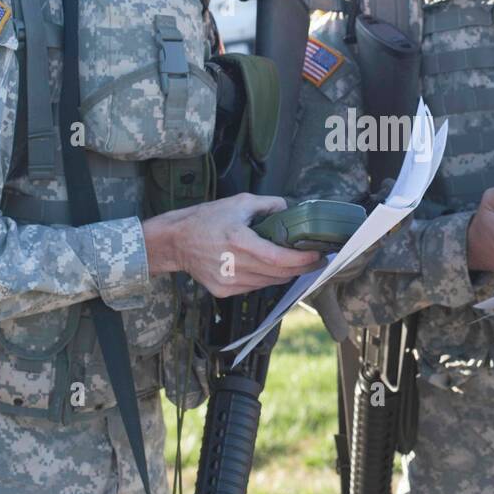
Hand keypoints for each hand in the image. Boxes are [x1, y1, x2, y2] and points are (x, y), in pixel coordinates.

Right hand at [142, 193, 323, 297]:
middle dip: (302, 268)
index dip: (302, 260)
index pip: (280, 258)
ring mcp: (229, 281)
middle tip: (317, 261)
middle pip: (279, 273)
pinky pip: (254, 287)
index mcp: (239, 241)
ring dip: (285, 274)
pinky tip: (270, 269)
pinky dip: (266, 279)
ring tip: (296, 264)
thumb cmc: (205, 219)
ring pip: (269, 283)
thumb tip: (290, 209)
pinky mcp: (224, 291)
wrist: (175, 242)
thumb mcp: (238, 202)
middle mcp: (235, 265)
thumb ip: (268, 205)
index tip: (318, 255)